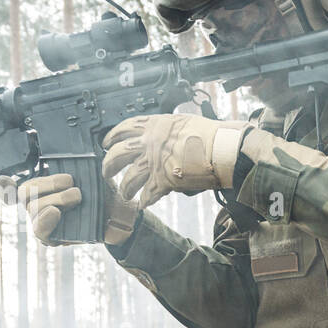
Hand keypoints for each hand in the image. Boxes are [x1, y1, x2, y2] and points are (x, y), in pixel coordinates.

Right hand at [0, 173, 138, 245]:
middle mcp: (41, 204)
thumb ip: (79, 160)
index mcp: (45, 187)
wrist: (123, 216)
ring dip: (55, 199)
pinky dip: (45, 222)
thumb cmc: (105, 193)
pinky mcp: (56, 238)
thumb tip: (75, 141)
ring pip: (33, 210)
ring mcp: (47, 221)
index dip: (18, 184)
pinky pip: (41, 233)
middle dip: (47, 185)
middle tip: (72, 182)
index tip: (38, 179)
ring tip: (77, 196)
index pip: (19, 185)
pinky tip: (55, 212)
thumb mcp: (92, 172)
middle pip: (26, 194)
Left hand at [101, 114, 247, 208]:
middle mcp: (149, 144)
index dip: (113, 136)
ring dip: (125, 188)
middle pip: (118, 154)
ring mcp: (154, 163)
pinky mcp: (163, 181)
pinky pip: (148, 195)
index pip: (125, 128)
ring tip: (124, 193)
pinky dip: (145, 201)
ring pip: (129, 178)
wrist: (221, 149)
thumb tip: (167, 136)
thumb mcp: (184, 122)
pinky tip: (143, 205)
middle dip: (109, 164)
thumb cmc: (209, 135)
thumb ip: (169, 130)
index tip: (107, 142)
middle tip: (106, 171)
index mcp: (154, 126)